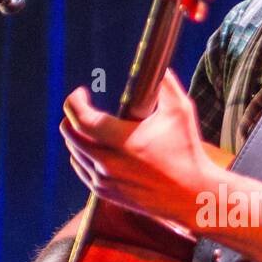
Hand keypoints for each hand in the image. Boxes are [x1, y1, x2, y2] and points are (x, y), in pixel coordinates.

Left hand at [59, 69, 217, 230]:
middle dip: (71, 115)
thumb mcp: (180, 112)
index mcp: (122, 140)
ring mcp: (105, 179)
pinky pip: (82, 170)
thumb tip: (158, 65)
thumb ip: (166, 84)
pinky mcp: (107, 193)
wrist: (192, 195)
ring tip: (87, 126)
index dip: (74, 101)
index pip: (80, 118)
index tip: (81, 92)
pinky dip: (81, 156)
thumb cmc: (187, 152)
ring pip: (74, 152)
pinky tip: (90, 148)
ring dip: (76, 136)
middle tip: (81, 106)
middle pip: (70, 134)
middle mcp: (108, 162)